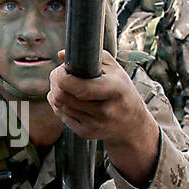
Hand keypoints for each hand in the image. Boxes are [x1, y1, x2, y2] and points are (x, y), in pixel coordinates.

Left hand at [47, 50, 160, 187]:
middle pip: (63, 96)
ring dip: (57, 94)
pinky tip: (70, 101)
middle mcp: (106, 110)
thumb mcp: (115, 69)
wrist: (132, 122)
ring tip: (66, 87)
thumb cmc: (121, 90)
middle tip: (59, 76)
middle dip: (56, 83)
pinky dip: (61, 107)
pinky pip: (62, 117)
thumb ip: (92, 56)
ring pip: (60, 106)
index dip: (62, 76)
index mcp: (115, 89)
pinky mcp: (87, 133)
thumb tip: (61, 54)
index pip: (79, 87)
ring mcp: (96, 124)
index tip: (61, 70)